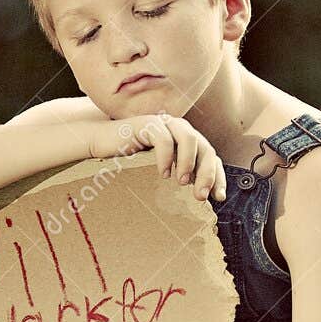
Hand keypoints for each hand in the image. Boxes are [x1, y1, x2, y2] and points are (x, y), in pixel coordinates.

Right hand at [88, 112, 225, 202]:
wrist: (102, 143)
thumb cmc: (131, 160)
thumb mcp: (161, 169)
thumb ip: (179, 175)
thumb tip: (200, 197)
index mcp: (186, 141)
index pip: (211, 156)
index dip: (218, 176)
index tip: (218, 198)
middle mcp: (179, 129)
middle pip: (206, 148)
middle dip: (207, 173)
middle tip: (200, 196)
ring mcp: (164, 124)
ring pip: (189, 139)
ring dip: (189, 163)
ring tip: (182, 183)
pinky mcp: (147, 124)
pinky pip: (164, 139)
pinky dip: (166, 158)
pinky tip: (162, 173)